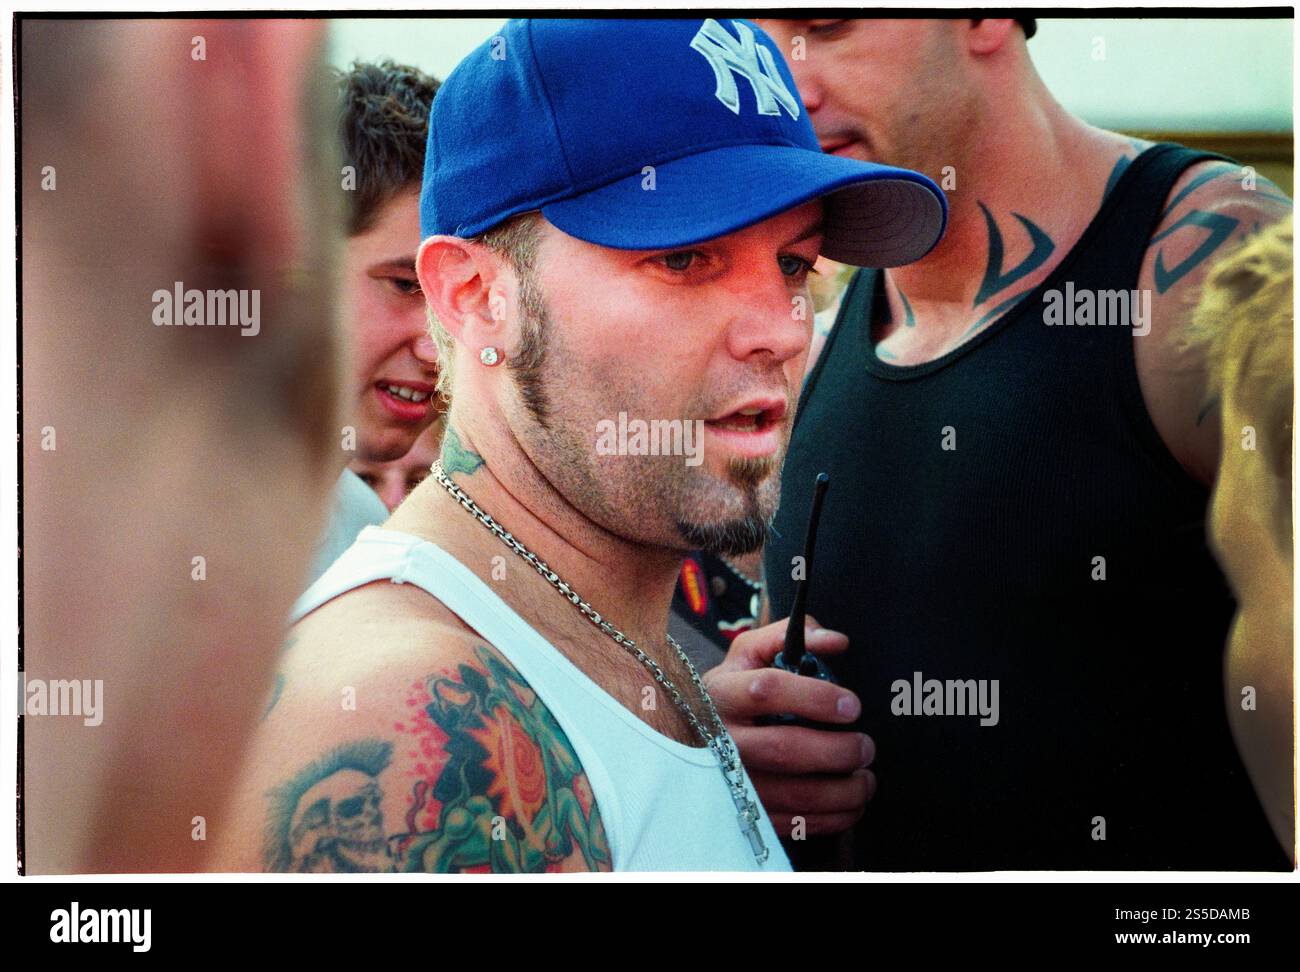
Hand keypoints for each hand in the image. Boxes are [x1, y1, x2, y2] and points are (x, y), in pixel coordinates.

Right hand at [703, 615, 874, 837]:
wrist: (689, 733)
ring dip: (844, 790)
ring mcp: (732, 780)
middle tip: (866, 746)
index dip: (816, 697)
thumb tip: (836, 641)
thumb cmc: (733, 689)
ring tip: (866, 778)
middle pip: (786, 748)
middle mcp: (722, 739)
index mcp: (723, 692)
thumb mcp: (749, 653)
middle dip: (839, 750)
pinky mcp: (745, 811)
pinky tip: (851, 804)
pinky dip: (833, 818)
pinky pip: (795, 823)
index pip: (768, 691)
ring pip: (796, 793)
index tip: (852, 705)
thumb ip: (790, 635)